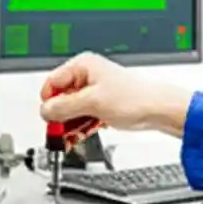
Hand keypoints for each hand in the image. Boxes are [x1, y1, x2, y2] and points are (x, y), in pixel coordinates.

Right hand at [39, 53, 193, 138]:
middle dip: (61, 118)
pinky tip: (81, 136)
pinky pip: (82, 116)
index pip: (52, 83)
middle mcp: (87, 76)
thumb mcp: (92, 102)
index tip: (51, 120)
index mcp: (83, 66)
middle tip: (62, 133)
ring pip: (71, 110)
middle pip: (60, 98)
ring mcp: (94, 91)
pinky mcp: (100, 105)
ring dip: (70, 125)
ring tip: (73, 137)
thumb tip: (45, 111)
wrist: (157, 110)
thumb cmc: (133, 98)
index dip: (49, 103)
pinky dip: (80, 127)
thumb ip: (64, 107)